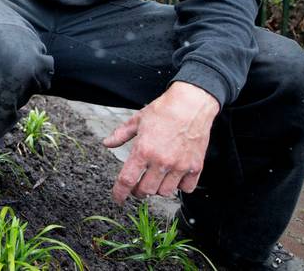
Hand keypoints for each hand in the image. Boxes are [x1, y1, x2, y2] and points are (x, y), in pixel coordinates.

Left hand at [103, 81, 219, 203]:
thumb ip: (120, 135)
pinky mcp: (195, 166)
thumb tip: (107, 143)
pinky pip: (186, 188)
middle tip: (138, 186)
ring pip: (165, 192)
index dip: (119, 193)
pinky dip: (180, 186)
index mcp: (143, 150)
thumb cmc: (164, 110)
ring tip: (157, 179)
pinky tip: (175, 177)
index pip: (127, 180)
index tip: (117, 198)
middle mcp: (161, 161)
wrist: (192, 103)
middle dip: (138, 191)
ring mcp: (179, 165)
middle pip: (146, 190)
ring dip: (158, 189)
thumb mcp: (137, 120)